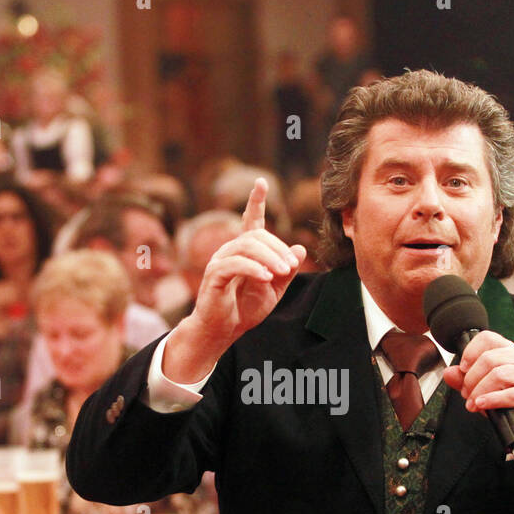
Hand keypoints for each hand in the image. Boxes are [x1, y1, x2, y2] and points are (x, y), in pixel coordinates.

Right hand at [165, 178, 306, 381]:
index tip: (261, 183)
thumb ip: (286, 271)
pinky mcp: (214, 275)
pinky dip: (253, 269)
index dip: (256, 202)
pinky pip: (234, 264)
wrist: (224, 330)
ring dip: (269, 259)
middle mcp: (230, 250)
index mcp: (245, 251)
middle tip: (291, 268)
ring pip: (246, 247)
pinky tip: (266, 278)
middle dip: (277, 249)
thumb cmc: (245, 308)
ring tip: (282, 273)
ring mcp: (220, 261)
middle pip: (256, 236)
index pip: (251, 221)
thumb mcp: (274, 290)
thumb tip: (300, 249)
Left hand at [443, 330, 513, 436]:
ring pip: (499, 375)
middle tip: (466, 393)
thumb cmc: (505, 398)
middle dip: (471, 378)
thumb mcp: (480, 387)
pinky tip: (482, 404)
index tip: (463, 369)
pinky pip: (510, 394)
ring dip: (480, 390)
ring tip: (473, 402)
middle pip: (489, 358)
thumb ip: (462, 379)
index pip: (487, 338)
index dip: (470, 352)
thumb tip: (449, 373)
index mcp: (507, 351)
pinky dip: (492, 400)